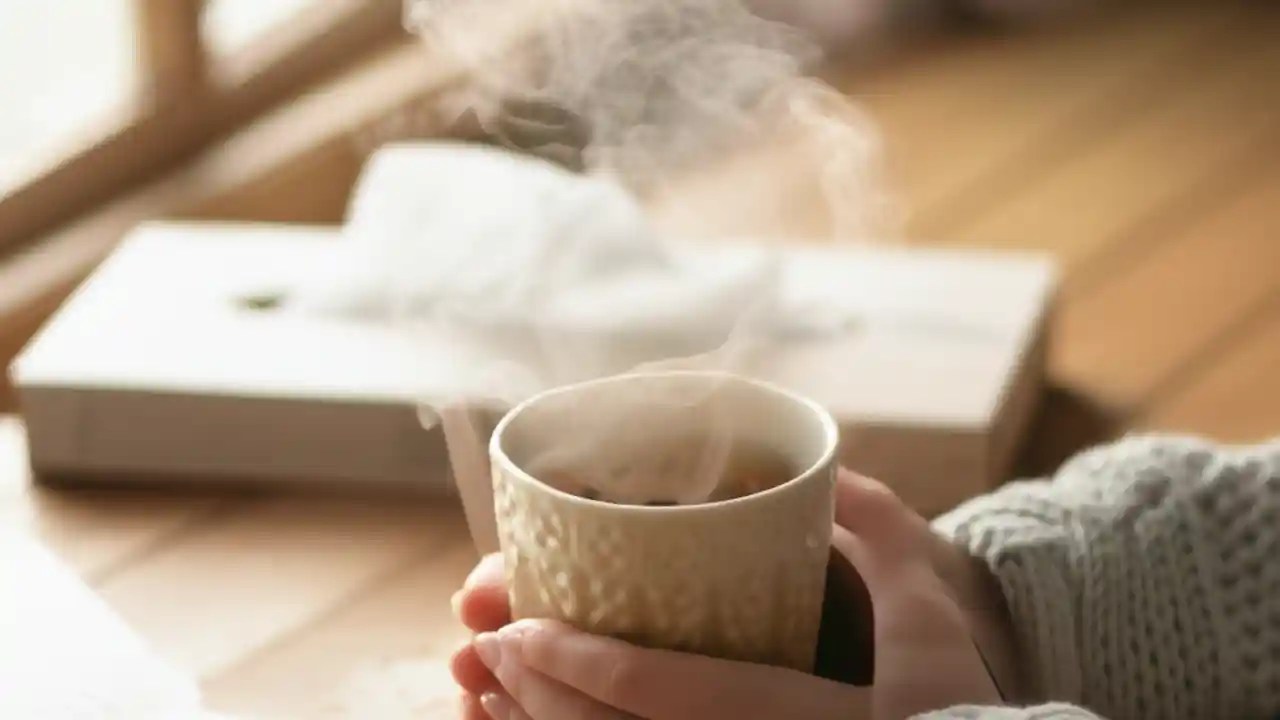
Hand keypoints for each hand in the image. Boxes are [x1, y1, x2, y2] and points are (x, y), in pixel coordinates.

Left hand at [451, 469, 1011, 718]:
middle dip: (540, 697)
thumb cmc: (962, 701)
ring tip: (495, 695)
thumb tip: (829, 471)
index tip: (518, 628)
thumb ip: (882, 531)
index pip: (665, 691)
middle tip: (489, 651)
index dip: (581, 661)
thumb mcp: (928, 609)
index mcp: (803, 716)